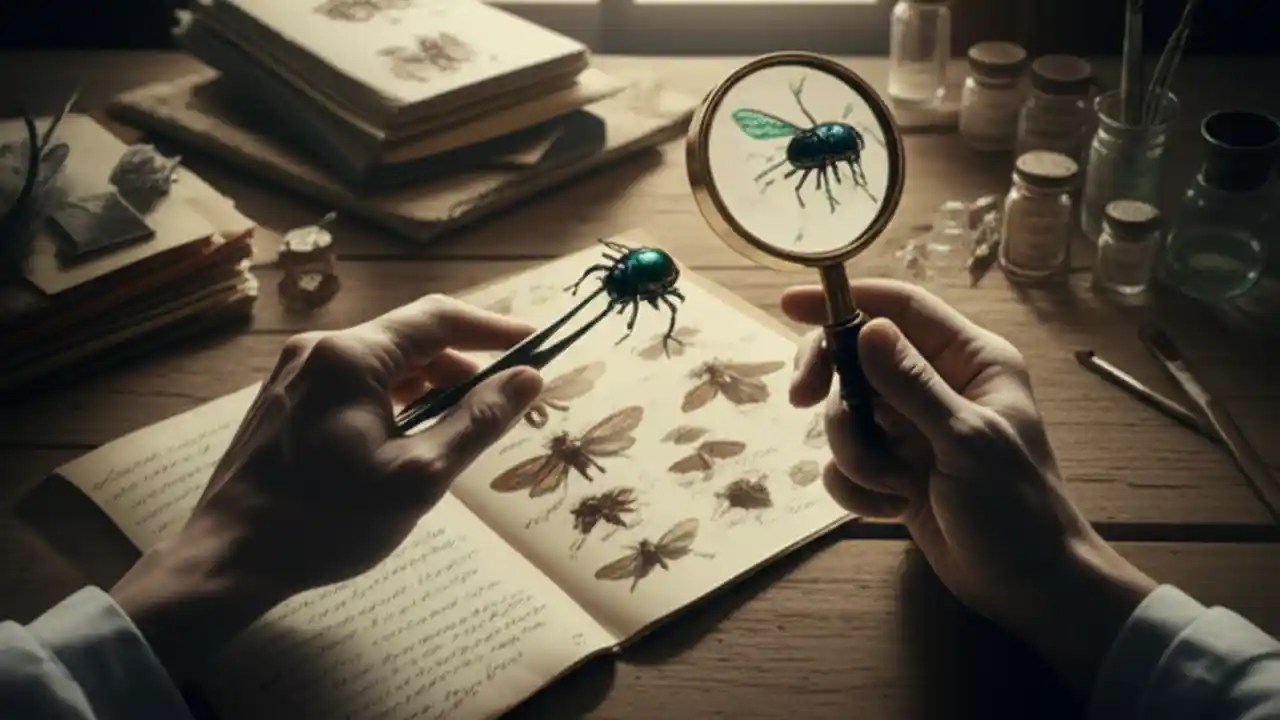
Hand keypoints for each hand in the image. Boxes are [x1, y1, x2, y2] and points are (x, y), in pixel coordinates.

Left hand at [111, 295, 543, 679]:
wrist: (229, 558)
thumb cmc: (326, 521)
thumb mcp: (419, 476)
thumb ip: (477, 422)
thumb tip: (527, 378)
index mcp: (351, 357)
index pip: (439, 319)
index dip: (493, 329)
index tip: (537, 344)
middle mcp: (319, 350)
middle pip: (410, 338)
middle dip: (464, 363)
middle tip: (505, 397)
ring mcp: (295, 373)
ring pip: (381, 362)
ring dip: (429, 383)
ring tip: (462, 423)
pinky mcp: (285, 399)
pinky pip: (354, 381)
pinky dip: (393, 397)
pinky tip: (409, 434)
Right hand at [785, 280, 1154, 695]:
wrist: (1027, 585)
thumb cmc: (1016, 508)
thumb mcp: (966, 439)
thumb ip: (913, 384)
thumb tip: (867, 327)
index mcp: (969, 360)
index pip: (899, 309)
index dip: (845, 300)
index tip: (790, 303)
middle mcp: (936, 385)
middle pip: (857, 358)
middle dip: (830, 384)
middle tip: (801, 401)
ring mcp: (912, 430)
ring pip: (846, 416)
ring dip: (856, 453)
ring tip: (895, 485)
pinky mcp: (893, 471)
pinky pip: (846, 463)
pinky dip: (858, 487)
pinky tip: (893, 509)